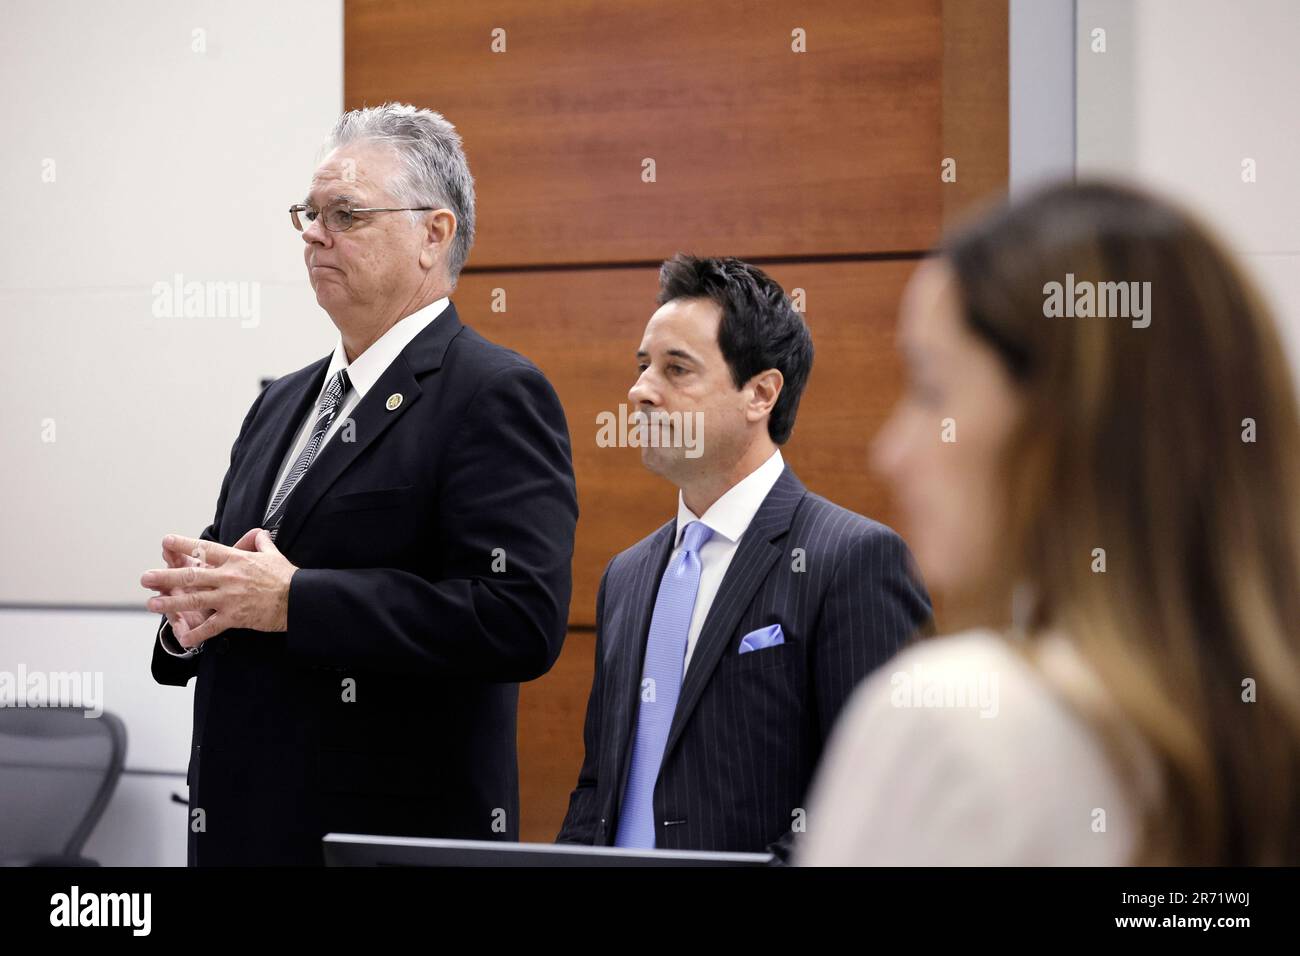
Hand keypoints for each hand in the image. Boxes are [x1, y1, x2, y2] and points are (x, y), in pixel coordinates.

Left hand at [140, 529, 298, 647]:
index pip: (205, 549)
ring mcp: (229, 598)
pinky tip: (182, 637)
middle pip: (191, 576)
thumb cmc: (286, 577)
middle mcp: (228, 578)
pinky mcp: (234, 617)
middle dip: (165, 577)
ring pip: (194, 600)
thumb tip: (258, 534)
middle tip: (146, 578)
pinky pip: (211, 627)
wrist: (298, 599)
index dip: (184, 545)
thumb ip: (261, 543)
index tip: (166, 541)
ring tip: (152, 604)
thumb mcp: (273, 554)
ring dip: (171, 603)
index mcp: (236, 560)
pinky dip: (195, 634)